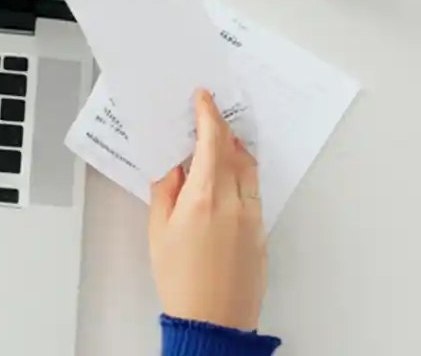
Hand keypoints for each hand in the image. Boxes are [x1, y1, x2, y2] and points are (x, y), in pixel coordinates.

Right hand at [149, 89, 266, 330]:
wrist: (212, 322)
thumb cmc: (180, 281)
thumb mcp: (159, 230)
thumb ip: (165, 191)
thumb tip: (171, 166)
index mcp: (204, 198)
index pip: (211, 142)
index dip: (208, 114)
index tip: (204, 98)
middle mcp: (234, 203)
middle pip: (235, 152)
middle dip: (222, 130)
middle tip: (208, 116)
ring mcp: (253, 218)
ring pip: (248, 172)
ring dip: (234, 153)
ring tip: (216, 146)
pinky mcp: (262, 234)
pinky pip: (252, 194)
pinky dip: (239, 178)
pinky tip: (222, 184)